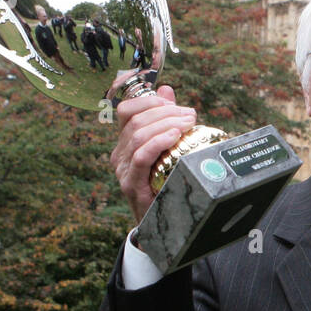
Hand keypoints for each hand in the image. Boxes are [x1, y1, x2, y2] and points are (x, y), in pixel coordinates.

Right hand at [110, 85, 198, 224]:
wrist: (162, 223)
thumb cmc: (167, 182)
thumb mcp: (168, 147)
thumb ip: (165, 118)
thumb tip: (166, 88)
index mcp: (125, 141)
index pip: (127, 110)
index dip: (150, 100)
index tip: (175, 104)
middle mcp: (119, 153)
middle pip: (136, 120)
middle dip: (166, 112)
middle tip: (190, 115)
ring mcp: (122, 169)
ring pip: (138, 134)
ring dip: (167, 124)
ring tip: (188, 124)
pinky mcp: (130, 183)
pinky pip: (141, 156)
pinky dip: (158, 141)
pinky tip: (174, 137)